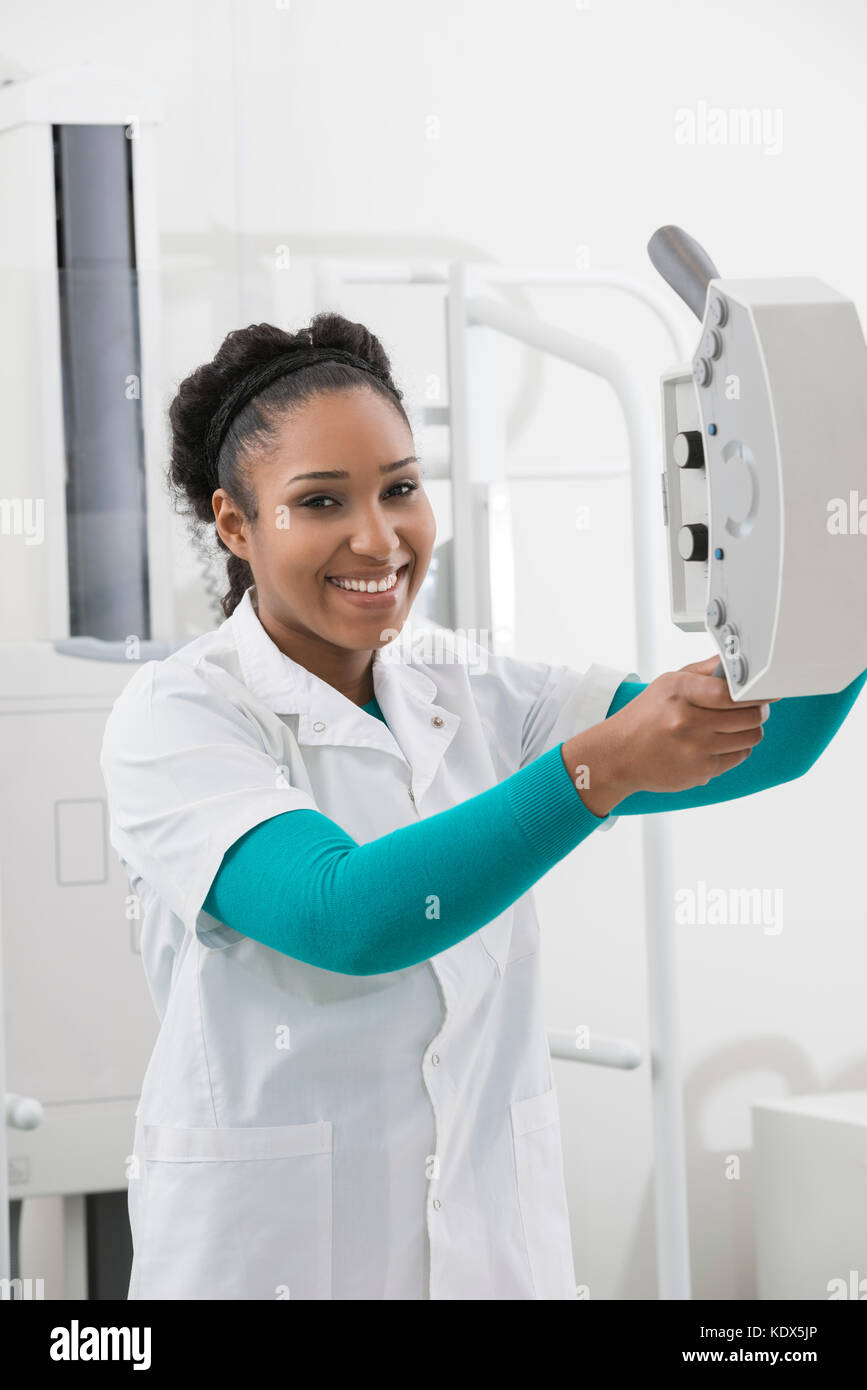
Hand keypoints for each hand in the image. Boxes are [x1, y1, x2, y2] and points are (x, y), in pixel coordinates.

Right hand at [561, 654, 778, 814]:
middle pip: (749, 715)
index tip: (762, 690)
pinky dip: (737, 748)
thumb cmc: (645, 717)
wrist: (618, 755)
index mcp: (678, 692)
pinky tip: (722, 742)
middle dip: (758, 709)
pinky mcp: (701, 771)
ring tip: (737, 725)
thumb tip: (735, 660)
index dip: (754, 691)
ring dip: (750, 730)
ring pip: (750, 737)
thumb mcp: (667, 683)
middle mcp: (686, 721)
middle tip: (754, 706)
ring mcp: (694, 749)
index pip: (731, 692)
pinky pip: (739, 756)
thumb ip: (704, 671)